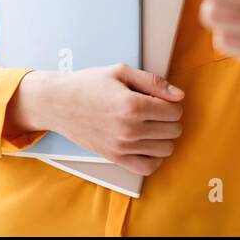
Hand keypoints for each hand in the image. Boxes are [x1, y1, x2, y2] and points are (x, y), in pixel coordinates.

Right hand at [7, 65, 183, 175]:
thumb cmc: (89, 84)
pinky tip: (148, 144)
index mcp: (132, 104)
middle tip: (156, 111)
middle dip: (171, 119)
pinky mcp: (115, 158)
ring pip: (166, 149)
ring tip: (152, 126)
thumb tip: (180, 96)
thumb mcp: (121, 72)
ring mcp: (122, 146)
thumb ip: (154, 82)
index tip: (161, 100)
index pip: (174, 111)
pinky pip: (149, 167)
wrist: (59, 103)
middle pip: (174, 130)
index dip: (172, 103)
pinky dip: (155, 158)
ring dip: (165, 137)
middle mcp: (129, 128)